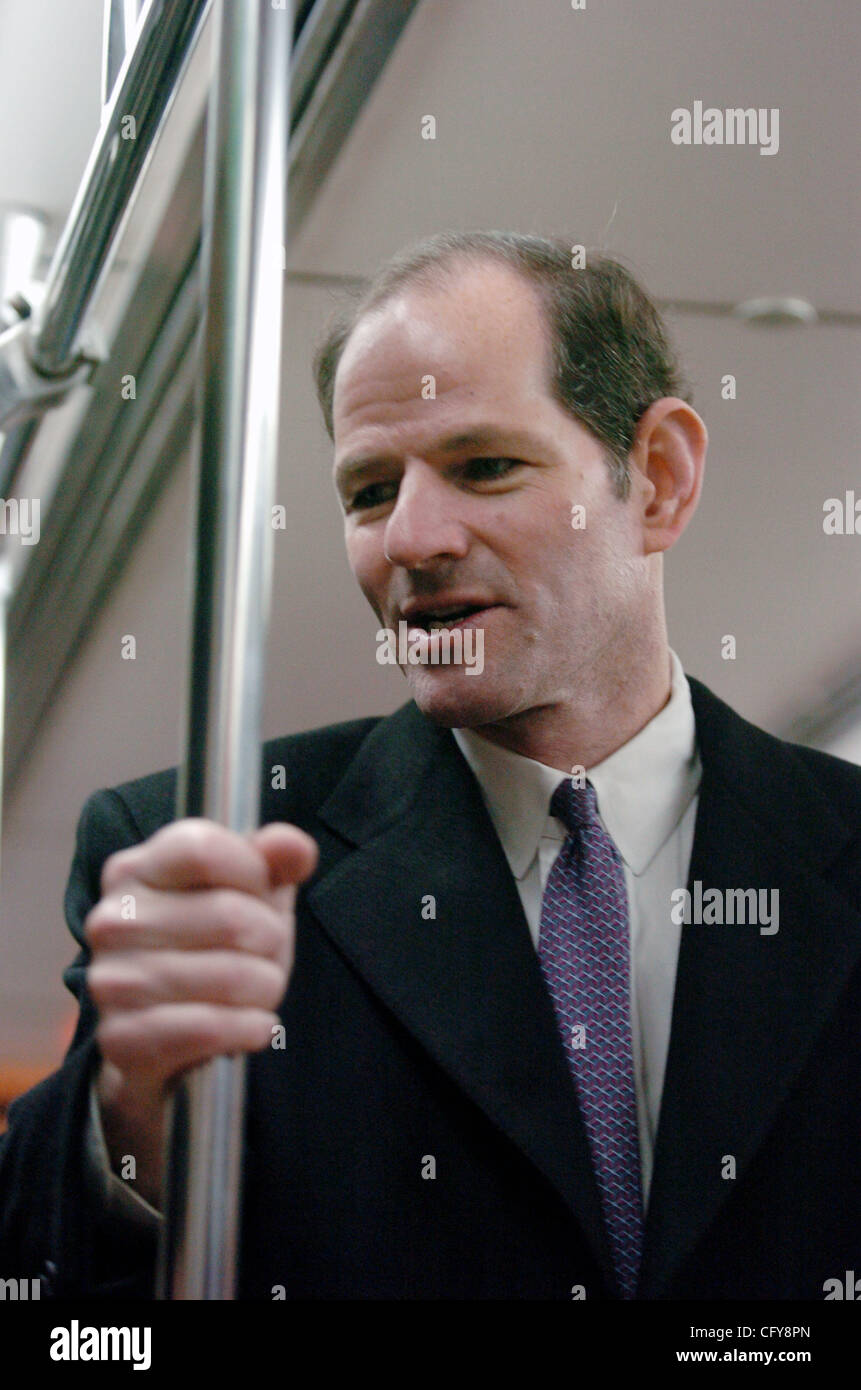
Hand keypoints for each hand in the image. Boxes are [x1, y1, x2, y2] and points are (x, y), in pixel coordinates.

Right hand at [84, 819, 317, 1206]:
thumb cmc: (212, 951)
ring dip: (265, 989)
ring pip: (231, 976)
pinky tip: (254, 1025)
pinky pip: (210, 1028)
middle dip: (271, 942)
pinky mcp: (121, 1038)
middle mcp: (113, 921)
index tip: (262, 894)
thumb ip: (273, 862)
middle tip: (265, 956)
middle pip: (231, 915)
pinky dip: (249, 1029)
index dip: (252, 872)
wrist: (165, 1039)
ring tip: (256, 993)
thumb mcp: (249, 896)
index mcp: (136, 871)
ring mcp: (112, 981)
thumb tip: (294, 846)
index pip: (203, 848)